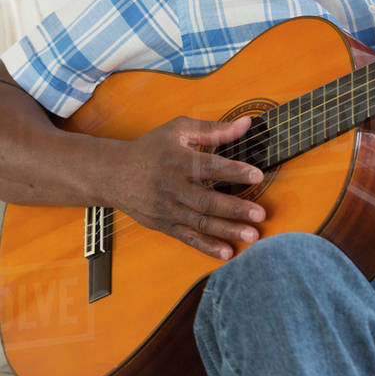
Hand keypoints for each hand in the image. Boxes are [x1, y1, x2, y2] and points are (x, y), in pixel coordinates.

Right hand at [111, 114, 265, 259]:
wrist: (113, 174)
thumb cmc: (150, 148)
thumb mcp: (178, 130)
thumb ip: (213, 129)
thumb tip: (246, 123)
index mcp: (178, 160)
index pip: (210, 166)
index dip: (234, 172)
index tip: (257, 176)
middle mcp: (172, 187)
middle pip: (207, 201)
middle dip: (235, 209)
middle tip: (260, 215)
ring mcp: (167, 209)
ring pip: (200, 223)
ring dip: (227, 231)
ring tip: (252, 236)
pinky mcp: (163, 224)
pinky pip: (187, 238)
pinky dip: (207, 246)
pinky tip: (227, 252)